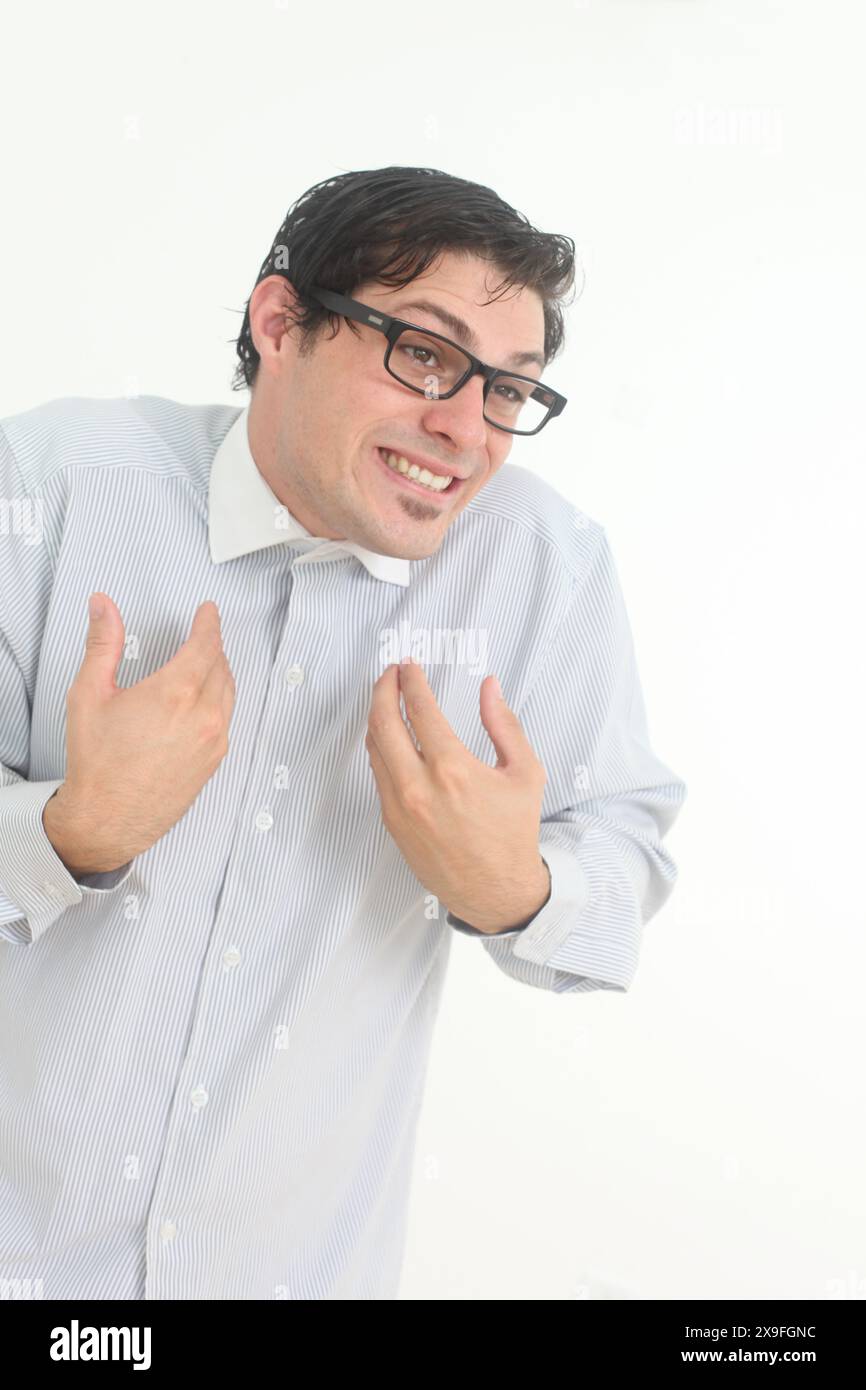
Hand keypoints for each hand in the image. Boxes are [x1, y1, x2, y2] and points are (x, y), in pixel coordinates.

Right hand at [43, 593, 235, 874]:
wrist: (107, 817)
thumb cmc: (98, 764)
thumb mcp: (90, 694)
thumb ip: (102, 644)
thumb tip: (104, 608)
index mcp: (175, 693)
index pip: (207, 645)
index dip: (210, 624)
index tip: (209, 613)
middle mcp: (202, 716)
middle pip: (221, 667)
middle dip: (213, 647)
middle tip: (204, 636)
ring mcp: (213, 741)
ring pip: (229, 694)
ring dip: (220, 673)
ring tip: (206, 664)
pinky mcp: (214, 762)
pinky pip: (226, 721)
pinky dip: (220, 702)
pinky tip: (205, 703)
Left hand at [365, 660, 549, 932]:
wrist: (495, 890)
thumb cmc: (512, 834)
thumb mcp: (524, 773)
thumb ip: (504, 725)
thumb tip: (490, 687)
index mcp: (453, 770)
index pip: (419, 710)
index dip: (411, 681)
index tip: (409, 666)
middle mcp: (419, 786)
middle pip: (382, 722)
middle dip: (382, 690)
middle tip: (390, 675)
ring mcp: (400, 806)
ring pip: (374, 748)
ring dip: (376, 717)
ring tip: (386, 700)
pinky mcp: (391, 822)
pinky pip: (378, 774)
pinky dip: (380, 748)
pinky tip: (390, 737)